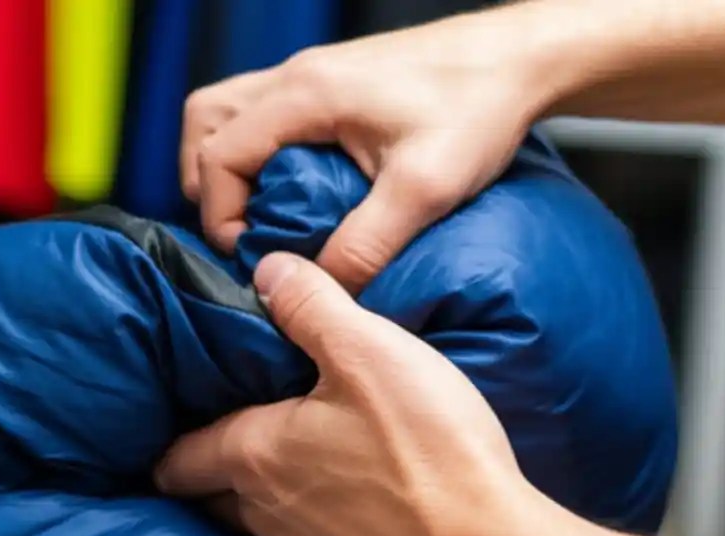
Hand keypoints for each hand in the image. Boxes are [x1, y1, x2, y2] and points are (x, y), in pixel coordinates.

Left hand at [156, 252, 572, 535]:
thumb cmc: (427, 451)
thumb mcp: (368, 351)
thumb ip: (310, 305)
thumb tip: (264, 269)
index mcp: (254, 455)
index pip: (178, 458)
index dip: (169, 438)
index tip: (175, 417)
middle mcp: (265, 512)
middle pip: (211, 491)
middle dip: (211, 463)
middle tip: (233, 425)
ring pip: (258, 519)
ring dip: (262, 490)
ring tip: (290, 454)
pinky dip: (310, 519)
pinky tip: (345, 497)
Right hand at [181, 11, 548, 289]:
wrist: (520, 58)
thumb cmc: (479, 108)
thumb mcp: (424, 190)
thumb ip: (366, 244)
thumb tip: (322, 288)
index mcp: (304, 95)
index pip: (218, 156)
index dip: (221, 215)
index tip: (254, 254)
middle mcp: (296, 75)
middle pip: (204, 121)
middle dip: (209, 183)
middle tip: (245, 230)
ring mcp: (312, 73)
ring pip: (229, 111)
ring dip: (229, 163)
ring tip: (262, 212)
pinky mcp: (332, 80)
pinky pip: (264, 110)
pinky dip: (259, 149)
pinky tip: (298, 186)